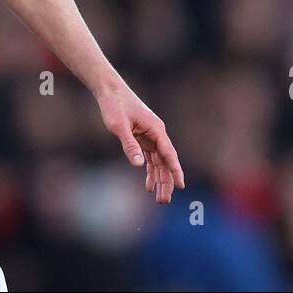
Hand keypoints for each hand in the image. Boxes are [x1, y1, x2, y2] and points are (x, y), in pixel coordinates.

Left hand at [96, 83, 184, 203]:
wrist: (110, 92)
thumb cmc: (115, 106)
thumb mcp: (119, 126)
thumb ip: (129, 145)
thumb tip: (138, 165)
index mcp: (156, 130)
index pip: (169, 154)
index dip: (175, 170)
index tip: (181, 185)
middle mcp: (156, 134)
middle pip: (165, 161)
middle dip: (167, 181)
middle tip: (164, 200)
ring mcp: (150, 137)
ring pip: (159, 162)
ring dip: (159, 179)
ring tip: (159, 198)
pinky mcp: (142, 138)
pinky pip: (150, 159)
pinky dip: (150, 172)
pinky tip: (149, 186)